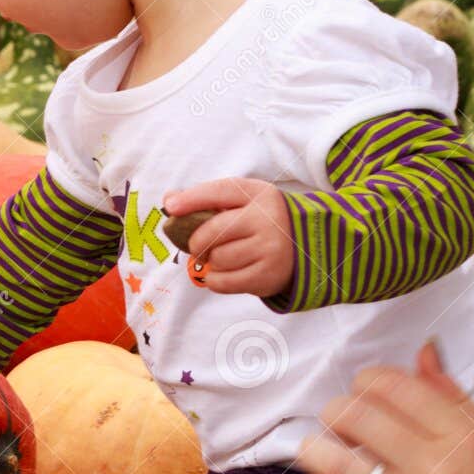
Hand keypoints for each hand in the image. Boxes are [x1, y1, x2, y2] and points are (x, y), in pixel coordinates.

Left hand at [162, 177, 293, 297]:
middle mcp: (267, 219)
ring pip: (217, 258)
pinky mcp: (268, 275)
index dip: (191, 199)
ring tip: (223, 258)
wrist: (304, 248)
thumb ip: (205, 198)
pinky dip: (215, 280)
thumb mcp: (242, 201)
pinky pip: (223, 282)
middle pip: (211, 232)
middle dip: (197, 242)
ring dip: (211, 262)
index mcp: (259, 194)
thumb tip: (169, 199)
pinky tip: (224, 273)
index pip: (219, 191)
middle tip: (199, 247)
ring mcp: (270, 248)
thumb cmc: (259, 222)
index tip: (171, 208)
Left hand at [292, 339, 473, 473]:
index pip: (391, 386)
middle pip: (354, 416)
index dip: (366, 382)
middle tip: (340, 426)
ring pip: (332, 461)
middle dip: (336, 413)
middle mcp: (431, 467)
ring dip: (314, 451)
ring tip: (318, 454)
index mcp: (459, 438)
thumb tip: (422, 351)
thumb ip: (452, 397)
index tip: (365, 394)